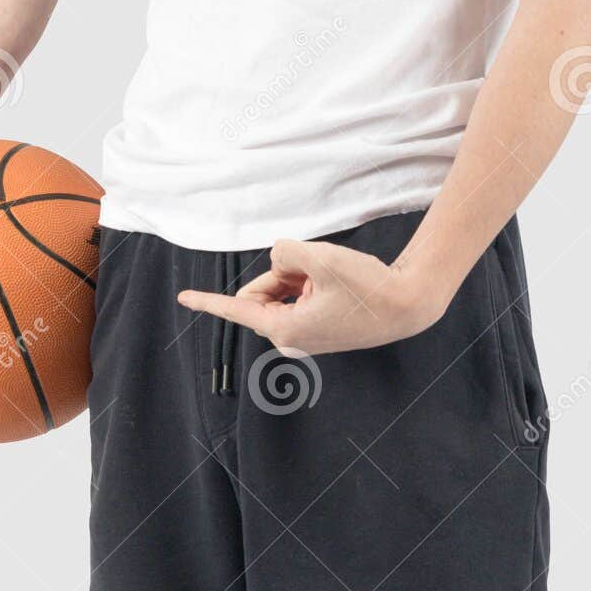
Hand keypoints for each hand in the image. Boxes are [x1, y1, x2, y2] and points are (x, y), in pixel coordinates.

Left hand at [177, 238, 435, 356]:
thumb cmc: (367, 287)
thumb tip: (279, 259)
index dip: (207, 300)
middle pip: (263, 293)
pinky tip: (335, 279)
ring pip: (283, 292)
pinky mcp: (322, 327)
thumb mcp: (320, 258)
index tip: (182, 298)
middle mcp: (292, 338)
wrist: (408, 304)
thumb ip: (286, 252)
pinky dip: (310, 281)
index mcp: (285, 329)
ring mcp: (308, 334)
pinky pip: (300, 296)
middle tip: (312, 265)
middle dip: (281, 273)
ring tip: (330, 273)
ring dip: (299, 275)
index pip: (237, 309)